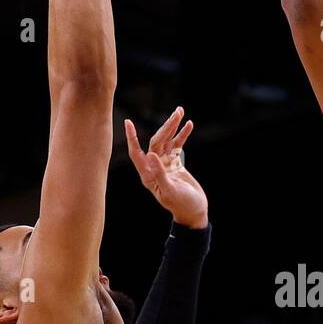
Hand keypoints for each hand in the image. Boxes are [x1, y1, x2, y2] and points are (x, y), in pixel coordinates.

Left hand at [125, 109, 208, 228]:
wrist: (194, 211)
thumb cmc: (182, 205)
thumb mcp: (170, 191)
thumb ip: (160, 174)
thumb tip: (151, 155)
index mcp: (148, 175)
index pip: (136, 152)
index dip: (132, 138)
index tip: (128, 122)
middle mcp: (154, 167)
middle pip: (156, 142)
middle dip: (166, 126)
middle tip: (176, 113)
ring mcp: (165, 164)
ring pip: (167, 141)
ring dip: (174, 127)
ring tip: (181, 112)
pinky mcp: (175, 164)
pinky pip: (178, 145)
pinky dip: (183, 135)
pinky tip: (189, 125)